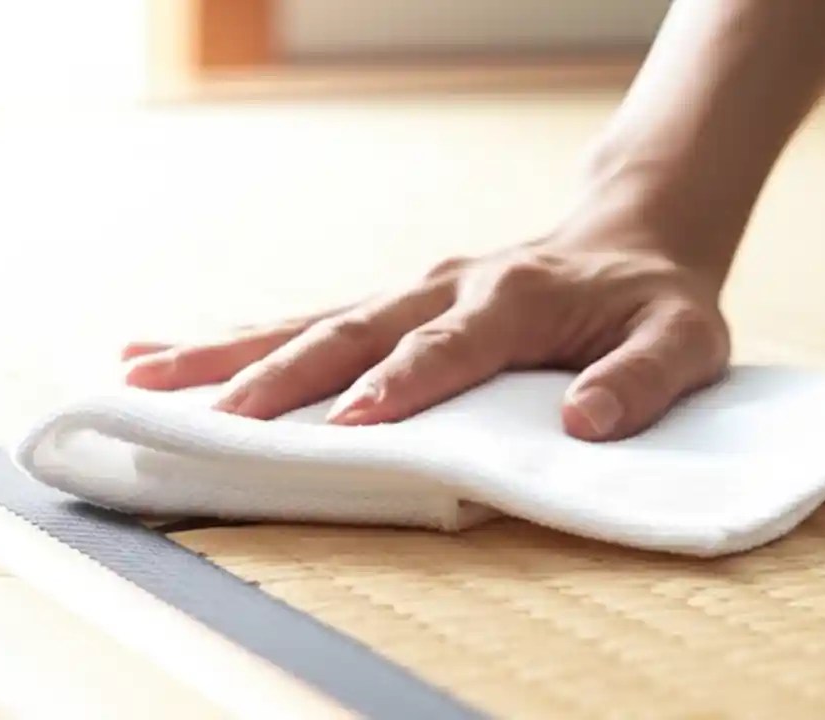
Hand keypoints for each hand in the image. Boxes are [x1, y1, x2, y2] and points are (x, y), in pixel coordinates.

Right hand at [121, 209, 731, 441]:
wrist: (630, 240)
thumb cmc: (654, 300)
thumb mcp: (684, 338)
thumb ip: (642, 378)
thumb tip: (583, 424)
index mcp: (516, 296)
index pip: (448, 346)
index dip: (402, 383)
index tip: (348, 422)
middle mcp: (448, 287)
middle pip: (352, 330)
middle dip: (281, 376)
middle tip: (215, 420)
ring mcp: (414, 291)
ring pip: (312, 319)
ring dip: (230, 350)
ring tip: (140, 370)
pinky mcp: (397, 303)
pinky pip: (314, 320)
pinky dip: (245, 339)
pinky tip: (176, 352)